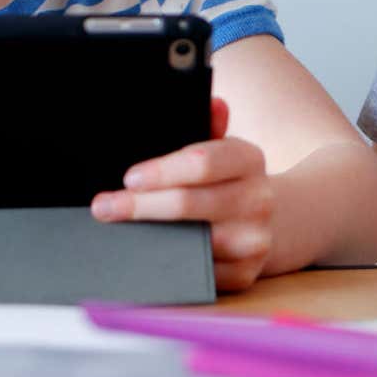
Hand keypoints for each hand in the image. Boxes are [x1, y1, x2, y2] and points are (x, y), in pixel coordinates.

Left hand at [90, 97, 275, 291]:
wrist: (272, 220)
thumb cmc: (228, 180)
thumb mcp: (223, 148)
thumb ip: (209, 125)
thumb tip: (212, 102)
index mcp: (249, 159)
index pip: (202, 162)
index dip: (161, 171)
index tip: (129, 178)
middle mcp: (258, 199)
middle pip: (188, 203)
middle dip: (138, 205)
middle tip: (104, 206)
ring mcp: (254, 240)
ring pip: (191, 242)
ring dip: (147, 237)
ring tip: (116, 228)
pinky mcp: (245, 274)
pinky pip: (196, 273)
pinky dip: (165, 265)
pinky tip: (145, 254)